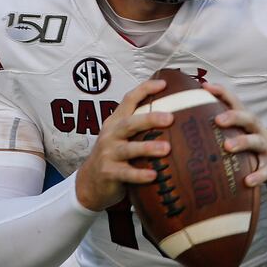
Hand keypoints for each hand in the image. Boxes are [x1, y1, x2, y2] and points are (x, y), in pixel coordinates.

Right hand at [75, 78, 173, 211]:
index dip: (145, 89)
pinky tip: (153, 175)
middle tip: (170, 118)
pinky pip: (126, 173)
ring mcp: (108, 154)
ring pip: (128, 149)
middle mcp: (110, 135)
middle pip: (129, 123)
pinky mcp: (109, 173)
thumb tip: (175, 114)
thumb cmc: (114, 155)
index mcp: (116, 122)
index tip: (164, 84)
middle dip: (149, 119)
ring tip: (166, 148)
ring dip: (147, 147)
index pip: (128, 99)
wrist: (90, 182)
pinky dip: (139, 174)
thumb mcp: (122, 136)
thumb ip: (140, 126)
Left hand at [205, 83, 266, 199]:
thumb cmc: (256, 152)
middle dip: (233, 116)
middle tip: (217, 120)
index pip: (235, 103)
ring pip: (257, 141)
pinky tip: (247, 181)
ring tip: (227, 147)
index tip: (205, 87)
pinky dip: (258, 175)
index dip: (222, 93)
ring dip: (243, 142)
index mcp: (248, 124)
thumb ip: (223, 133)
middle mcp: (258, 132)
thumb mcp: (242, 138)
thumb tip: (188, 131)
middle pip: (248, 118)